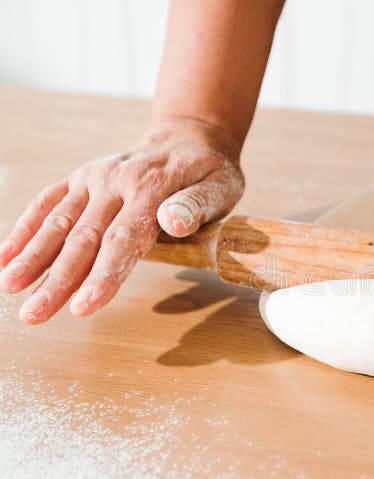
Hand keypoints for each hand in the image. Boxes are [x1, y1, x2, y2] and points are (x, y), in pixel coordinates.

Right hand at [0, 117, 244, 323]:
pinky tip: (5, 257)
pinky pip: (48, 202)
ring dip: (32, 257)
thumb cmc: (209, 172)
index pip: (124, 238)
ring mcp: (93, 178)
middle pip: (84, 236)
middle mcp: (115, 180)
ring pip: (58, 221)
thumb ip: (196, 206)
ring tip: (10, 289)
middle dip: (57, 279)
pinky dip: (24, 229)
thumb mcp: (220, 187)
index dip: (103, 275)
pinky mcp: (80, 179)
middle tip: (34, 315)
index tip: (84, 306)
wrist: (187, 138)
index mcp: (151, 187)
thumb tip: (173, 222)